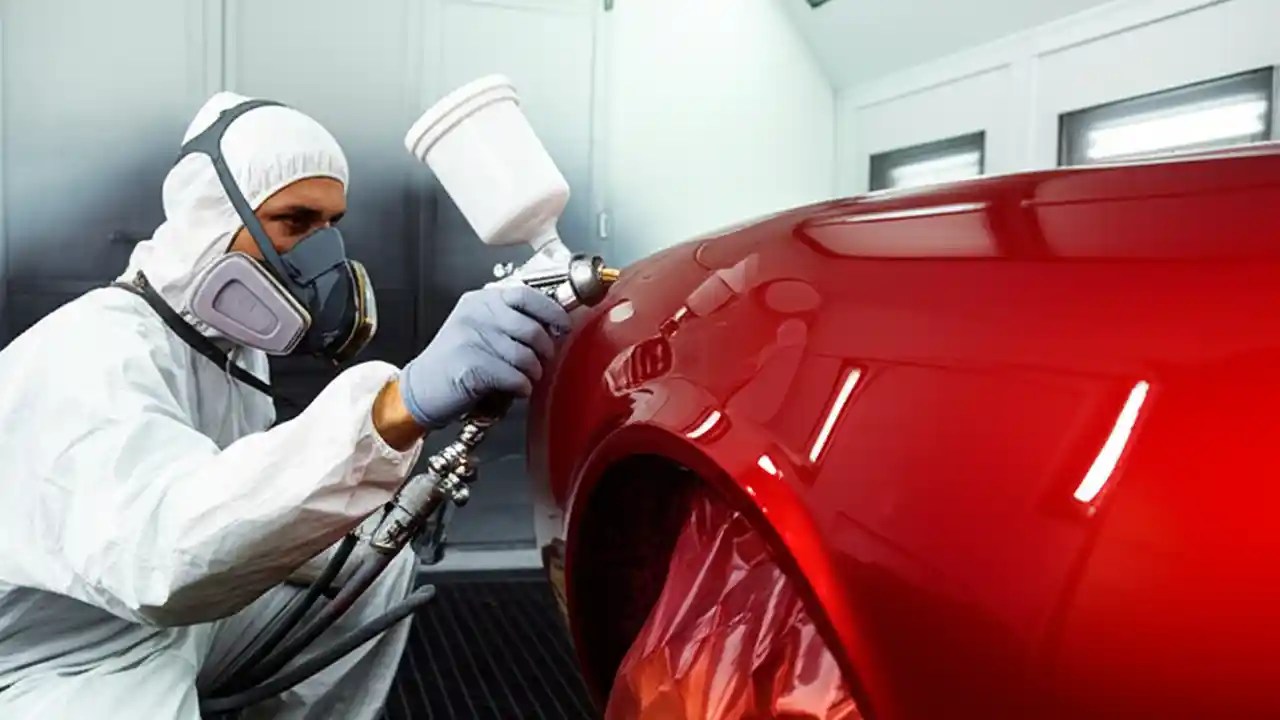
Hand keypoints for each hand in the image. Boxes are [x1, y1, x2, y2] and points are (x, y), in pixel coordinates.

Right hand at [398, 284, 570, 428]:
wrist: (421, 388)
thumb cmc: (456, 362)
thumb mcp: (480, 328)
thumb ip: (510, 321)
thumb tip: (553, 326)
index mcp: (481, 300)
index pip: (526, 295)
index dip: (552, 311)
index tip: (564, 326)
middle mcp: (475, 314)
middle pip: (531, 329)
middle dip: (545, 351)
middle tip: (541, 363)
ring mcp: (471, 338)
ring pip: (525, 356)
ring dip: (532, 373)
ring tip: (525, 379)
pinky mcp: (470, 365)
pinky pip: (514, 376)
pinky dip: (521, 387)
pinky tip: (515, 390)